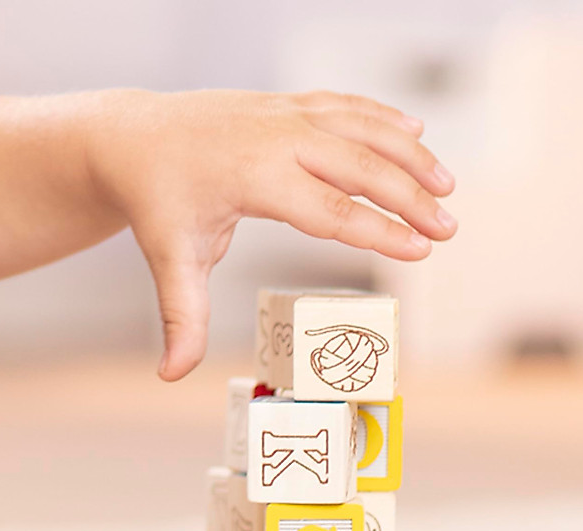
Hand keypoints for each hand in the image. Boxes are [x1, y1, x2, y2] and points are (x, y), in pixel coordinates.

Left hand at [84, 89, 456, 380]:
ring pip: (361, 127)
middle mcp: (275, 138)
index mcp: (253, 177)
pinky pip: (346, 105)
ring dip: (409, 153)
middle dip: (410, 197)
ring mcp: (283, 114)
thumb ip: (182, 318)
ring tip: (448, 185)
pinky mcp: (286, 104)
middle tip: (449, 229)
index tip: (418, 251)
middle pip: (360, 166)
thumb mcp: (169, 261)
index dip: (379, 232)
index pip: (331, 210)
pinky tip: (417, 131)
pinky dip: (384, 117)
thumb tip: (172, 374)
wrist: (133, 138)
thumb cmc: (156, 200)